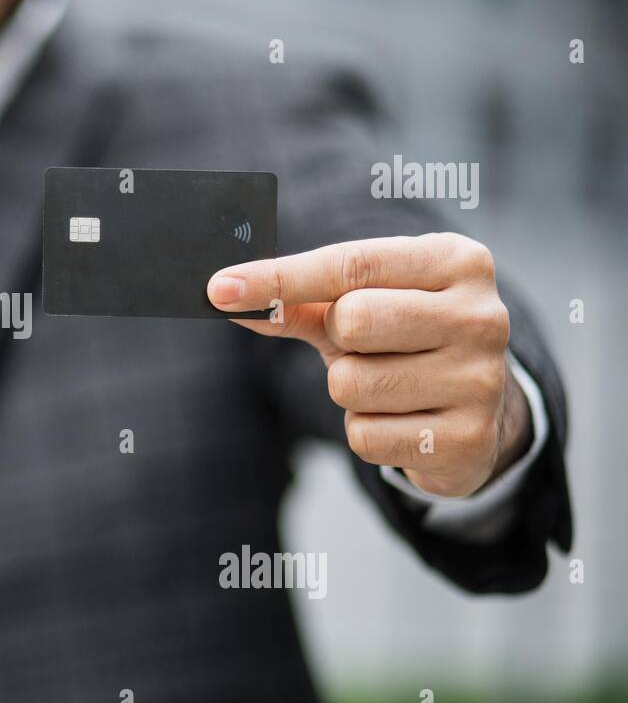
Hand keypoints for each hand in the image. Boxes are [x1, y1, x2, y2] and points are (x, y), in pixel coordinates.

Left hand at [207, 232, 532, 497]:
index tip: (219, 288)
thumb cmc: (406, 340)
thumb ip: (295, 299)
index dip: (279, 277)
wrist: (482, 410)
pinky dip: (365, 432)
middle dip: (337, 340)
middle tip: (363, 346)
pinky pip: (365, 436)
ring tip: (387, 385)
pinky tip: (403, 422)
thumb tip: (225, 295)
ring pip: (351, 384)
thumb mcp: (360, 305)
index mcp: (457, 262)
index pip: (350, 263)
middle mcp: (481, 315)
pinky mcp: (468, 440)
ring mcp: (481, 380)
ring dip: (349, 390)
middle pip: (350, 320)